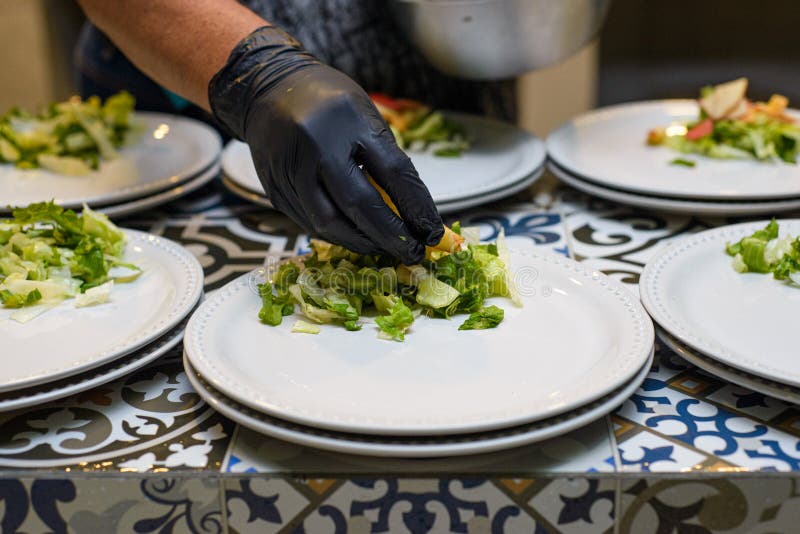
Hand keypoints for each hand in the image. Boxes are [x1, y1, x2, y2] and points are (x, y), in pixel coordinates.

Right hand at [208, 26, 442, 263]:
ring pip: (329, 222)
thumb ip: (385, 159)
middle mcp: (316, 144)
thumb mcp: (364, 115)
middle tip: (413, 253)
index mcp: (349, 120)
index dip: (416, 207)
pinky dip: (337, 235)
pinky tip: (356, 238)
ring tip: (385, 249)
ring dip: (362, 242)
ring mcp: (289, 168)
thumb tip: (412, 212)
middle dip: (390, 235)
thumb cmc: (328, 103)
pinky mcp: (273, 188)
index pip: (392, 172)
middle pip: (358, 204)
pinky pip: (309, 222)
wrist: (267, 88)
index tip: (433, 231)